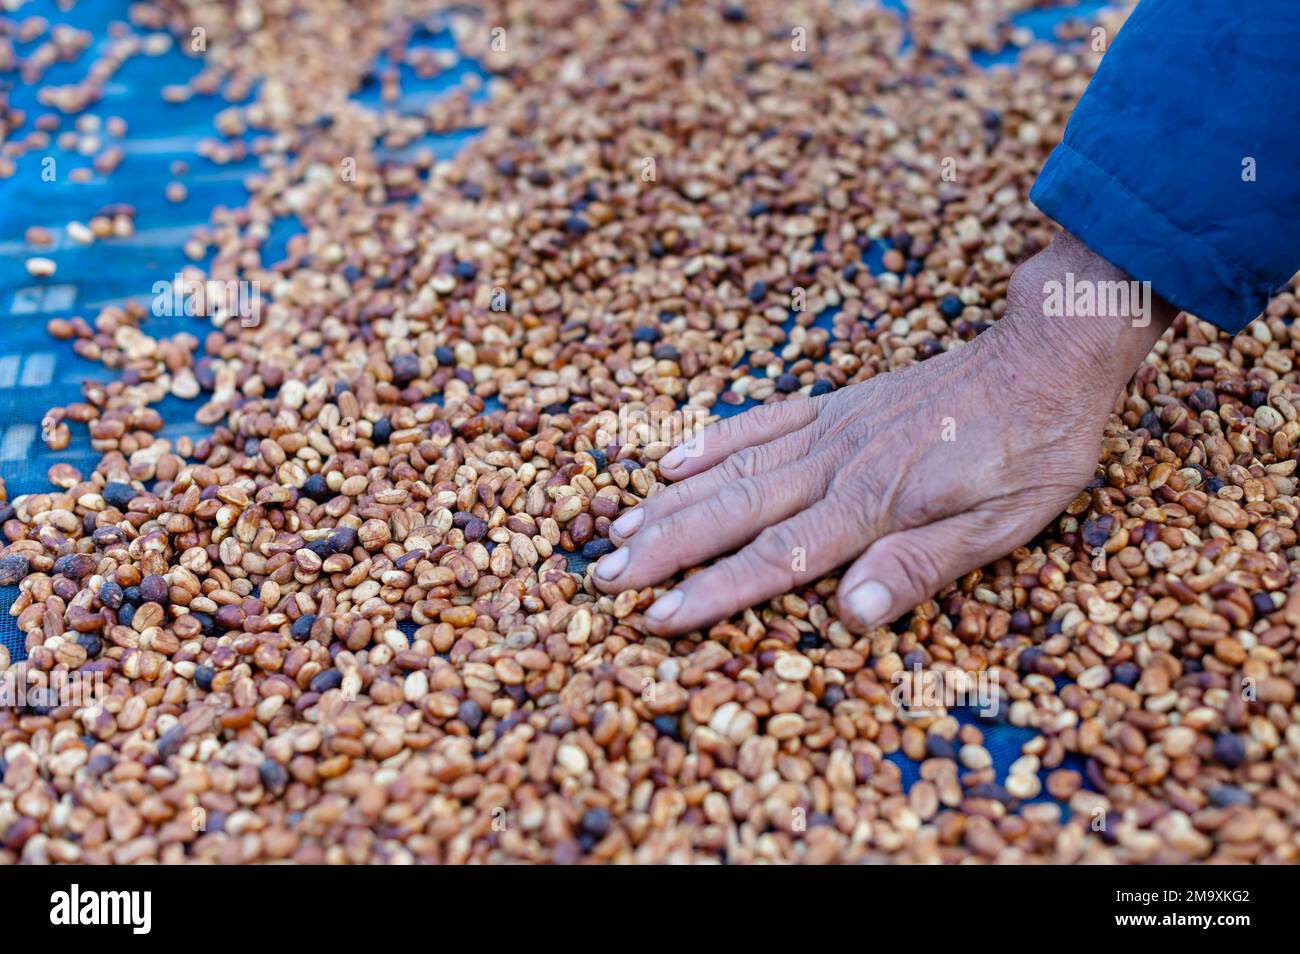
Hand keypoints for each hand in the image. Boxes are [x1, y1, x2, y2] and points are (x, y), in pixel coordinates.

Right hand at [593, 232, 1177, 635]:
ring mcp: (831, 432)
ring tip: (616, 527)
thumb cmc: (1032, 450)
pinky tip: (672, 461)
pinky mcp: (837, 407)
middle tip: (600, 576)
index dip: (711, 591)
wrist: (1046, 355)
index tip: (653, 616)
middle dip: (663, 549)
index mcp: (873, 504)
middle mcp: (836, 466)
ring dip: (671, 504)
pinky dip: (713, 441)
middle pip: (732, 513)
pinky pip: (762, 423)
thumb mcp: (1001, 525)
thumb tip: (851, 612)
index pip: (775, 558)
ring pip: (733, 471)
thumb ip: (920, 565)